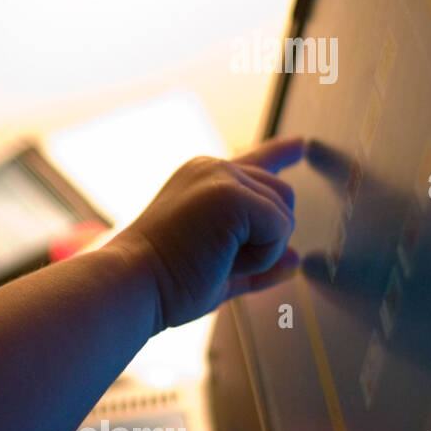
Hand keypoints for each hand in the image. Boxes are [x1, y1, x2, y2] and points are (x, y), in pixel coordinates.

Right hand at [108, 136, 304, 332]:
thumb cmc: (162, 284)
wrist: (129, 286)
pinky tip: (221, 260)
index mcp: (201, 180)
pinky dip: (261, 255)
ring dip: (261, 250)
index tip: (301, 145)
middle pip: (281, 197)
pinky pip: (279, 228)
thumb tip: (296, 260)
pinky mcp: (230, 194)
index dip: (280, 154)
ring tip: (213, 260)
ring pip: (284, 213)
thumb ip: (259, 263)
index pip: (255, 162)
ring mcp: (220, 176)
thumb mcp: (219, 271)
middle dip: (264, 239)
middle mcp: (211, 168)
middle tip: (215, 261)